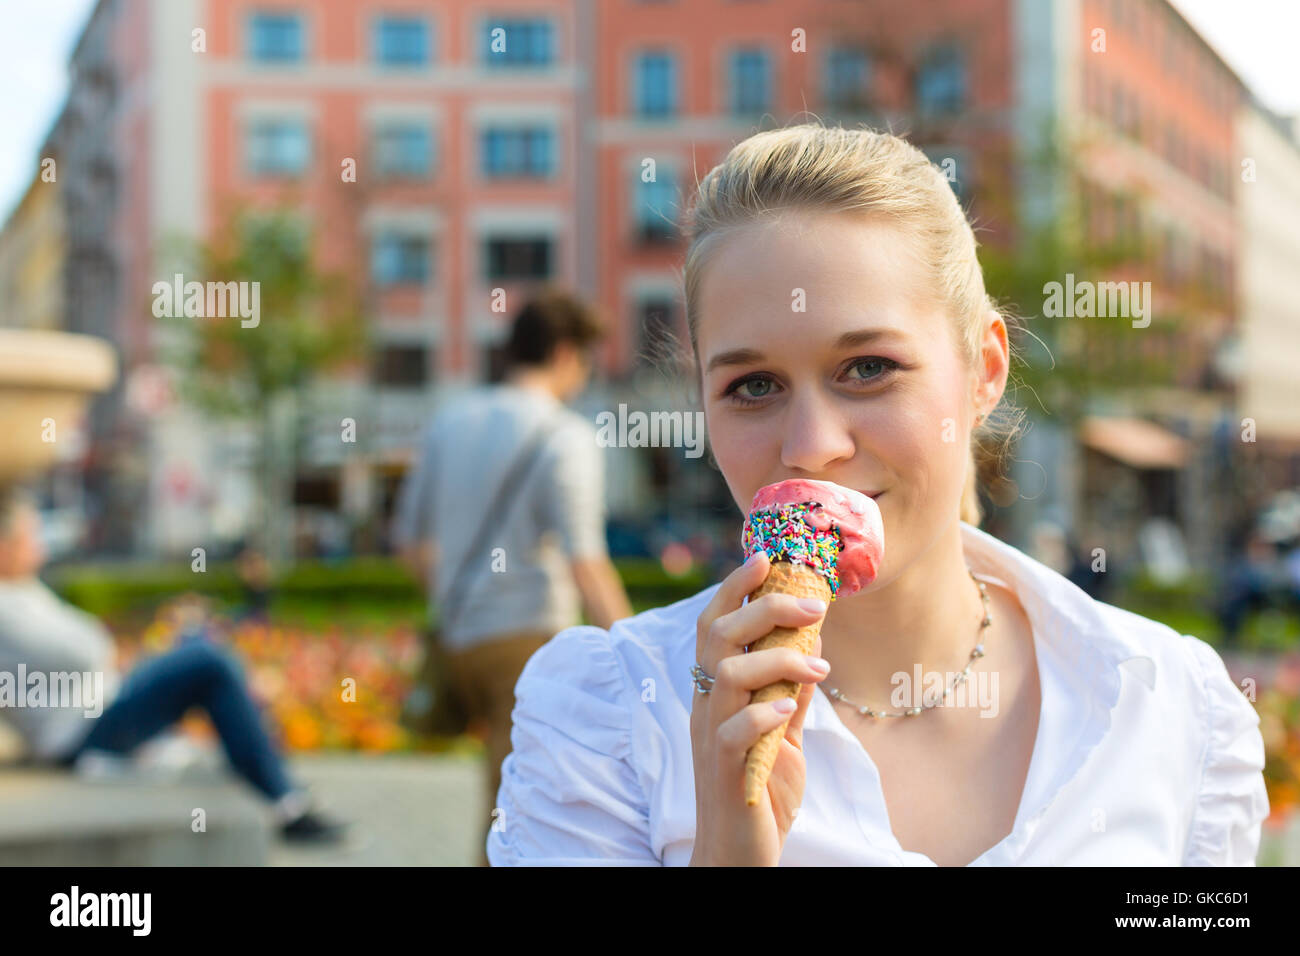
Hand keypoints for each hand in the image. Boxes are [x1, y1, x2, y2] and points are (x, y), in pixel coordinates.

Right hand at [688, 551, 828, 865]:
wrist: (738, 854)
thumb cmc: (758, 789)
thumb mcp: (781, 731)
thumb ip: (788, 687)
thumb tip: (812, 641)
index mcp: (716, 691)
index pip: (713, 624)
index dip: (734, 587)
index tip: (766, 556)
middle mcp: (706, 705)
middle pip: (717, 635)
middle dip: (764, 608)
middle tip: (812, 604)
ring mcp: (711, 735)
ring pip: (727, 673)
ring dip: (777, 659)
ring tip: (819, 666)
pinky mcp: (725, 769)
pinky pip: (733, 729)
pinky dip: (764, 711)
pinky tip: (790, 709)